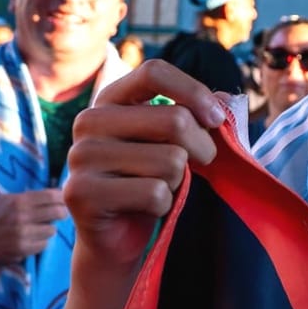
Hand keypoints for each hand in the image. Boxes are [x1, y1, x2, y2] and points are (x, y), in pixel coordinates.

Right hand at [0, 189, 67, 263]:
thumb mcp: (7, 199)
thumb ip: (30, 197)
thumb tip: (59, 194)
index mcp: (18, 201)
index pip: (53, 196)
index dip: (61, 198)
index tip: (63, 201)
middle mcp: (21, 217)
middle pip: (57, 213)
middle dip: (61, 213)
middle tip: (60, 214)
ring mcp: (22, 235)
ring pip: (52, 230)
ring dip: (48, 229)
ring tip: (38, 228)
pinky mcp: (21, 250)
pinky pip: (43, 245)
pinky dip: (40, 242)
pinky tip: (31, 239)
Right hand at [64, 60, 226, 267]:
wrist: (118, 236)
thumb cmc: (152, 179)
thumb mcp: (175, 141)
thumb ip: (199, 115)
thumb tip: (228, 101)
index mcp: (110, 99)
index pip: (154, 72)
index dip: (194, 91)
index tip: (217, 119)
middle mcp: (88, 121)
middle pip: (174, 120)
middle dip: (202, 148)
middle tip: (195, 166)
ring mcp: (80, 157)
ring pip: (170, 160)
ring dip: (180, 180)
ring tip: (160, 187)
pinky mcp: (81, 193)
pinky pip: (154, 193)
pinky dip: (165, 204)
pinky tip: (147, 208)